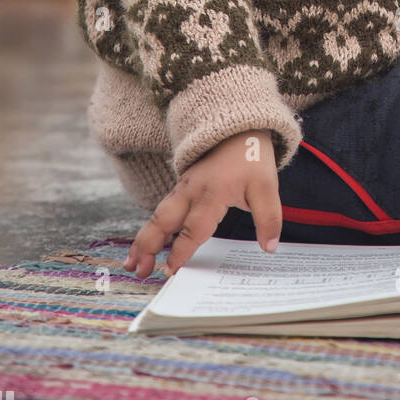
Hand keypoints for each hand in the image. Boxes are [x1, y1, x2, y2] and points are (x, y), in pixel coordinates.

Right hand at [122, 129, 281, 280]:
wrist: (239, 127)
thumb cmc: (252, 157)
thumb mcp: (267, 187)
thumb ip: (268, 219)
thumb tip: (268, 249)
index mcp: (212, 193)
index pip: (192, 229)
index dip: (180, 251)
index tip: (170, 271)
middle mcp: (191, 191)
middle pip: (163, 221)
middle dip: (148, 247)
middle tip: (137, 271)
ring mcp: (183, 188)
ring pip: (158, 216)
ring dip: (143, 240)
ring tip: (131, 264)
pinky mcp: (182, 187)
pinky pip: (163, 210)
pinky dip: (152, 228)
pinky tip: (146, 243)